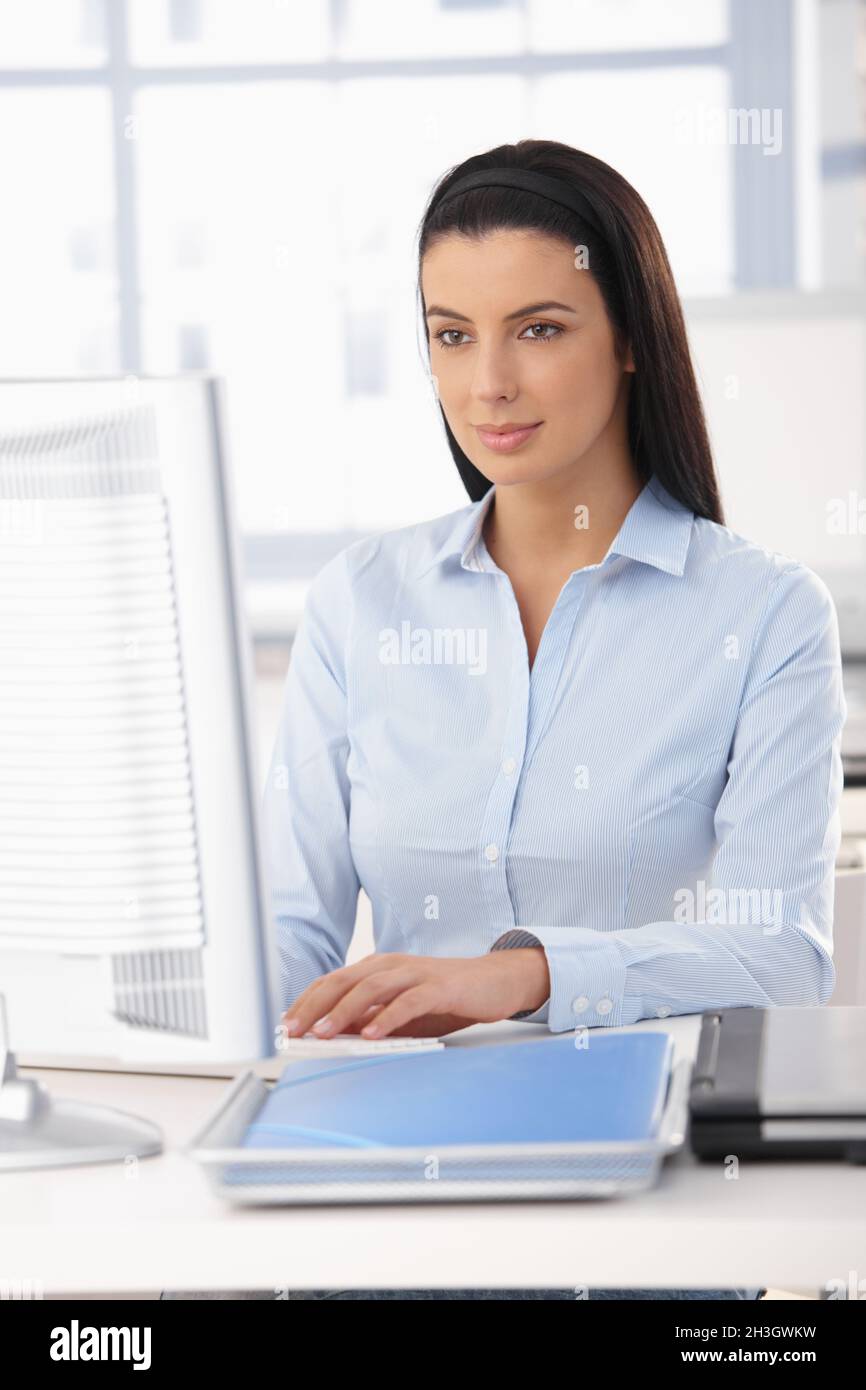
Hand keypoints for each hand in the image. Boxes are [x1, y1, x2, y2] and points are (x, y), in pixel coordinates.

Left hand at [279, 949, 548, 1041]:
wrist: (495, 982)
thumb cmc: (446, 998)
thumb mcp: (402, 1013)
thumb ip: (374, 1020)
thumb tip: (338, 1039)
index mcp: (379, 968)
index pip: (333, 981)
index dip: (306, 1000)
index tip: (284, 1023)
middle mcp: (392, 965)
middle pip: (344, 980)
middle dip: (314, 1006)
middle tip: (292, 1030)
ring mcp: (415, 973)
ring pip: (371, 988)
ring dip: (343, 1011)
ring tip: (322, 1032)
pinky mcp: (440, 986)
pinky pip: (409, 1001)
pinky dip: (388, 1017)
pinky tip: (373, 1033)